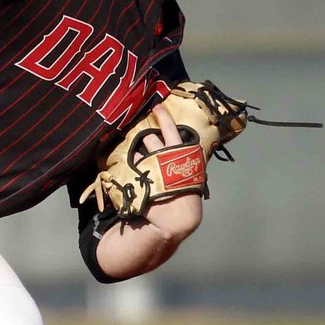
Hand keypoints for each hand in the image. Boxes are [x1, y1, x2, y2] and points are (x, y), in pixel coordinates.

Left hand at [136, 106, 202, 241]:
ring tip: (143, 163)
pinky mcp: (140, 177)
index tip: (156, 106)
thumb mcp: (192, 173)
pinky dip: (132, 168)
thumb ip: (183, 159)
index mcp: (180, 152)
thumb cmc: (187, 195)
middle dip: (147, 137)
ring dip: (139, 154)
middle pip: (151, 138)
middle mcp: (164, 155)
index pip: (170, 128)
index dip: (163, 116)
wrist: (177, 217)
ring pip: (140, 151)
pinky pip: (132, 167)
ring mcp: (151, 166)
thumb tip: (175, 150)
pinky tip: (134, 174)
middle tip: (146, 138)